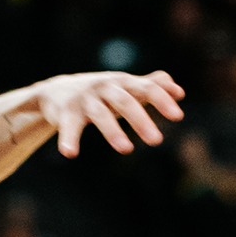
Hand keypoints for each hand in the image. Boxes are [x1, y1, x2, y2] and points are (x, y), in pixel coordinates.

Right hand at [36, 70, 185, 157]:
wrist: (56, 91)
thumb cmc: (99, 93)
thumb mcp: (124, 87)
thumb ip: (150, 87)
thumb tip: (178, 91)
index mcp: (123, 83)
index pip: (146, 88)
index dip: (162, 101)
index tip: (178, 116)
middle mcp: (105, 87)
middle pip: (125, 102)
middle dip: (141, 120)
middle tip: (157, 141)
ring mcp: (85, 100)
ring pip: (100, 114)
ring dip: (113, 131)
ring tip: (126, 149)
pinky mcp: (66, 113)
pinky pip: (69, 127)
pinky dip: (69, 139)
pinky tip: (69, 153)